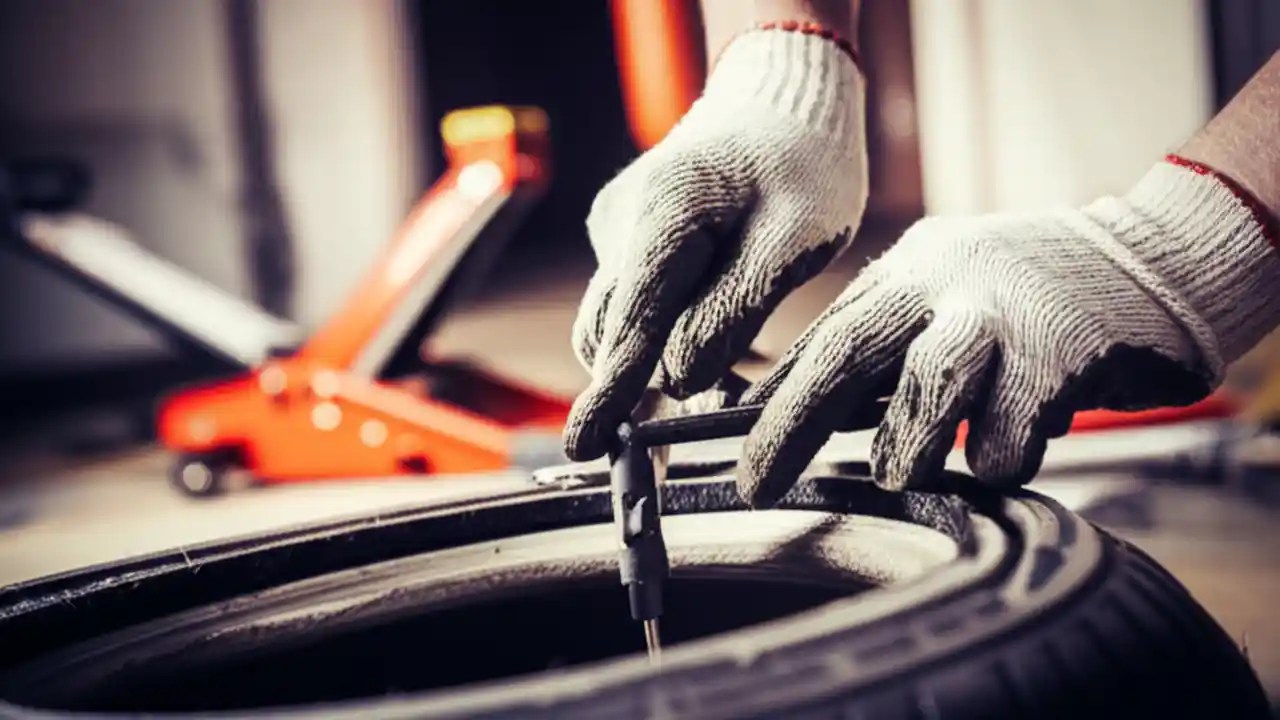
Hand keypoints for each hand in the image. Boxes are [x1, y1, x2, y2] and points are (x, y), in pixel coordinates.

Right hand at [564, 27, 867, 460]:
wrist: (781, 99)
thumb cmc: (803, 161)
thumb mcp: (796, 236)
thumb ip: (736, 308)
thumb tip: (680, 377)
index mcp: (664, 213)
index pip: (631, 319)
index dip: (613, 390)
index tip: (586, 447)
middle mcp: (622, 222)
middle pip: (610, 332)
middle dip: (638, 387)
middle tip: (676, 441)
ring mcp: (617, 230)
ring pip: (619, 322)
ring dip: (657, 360)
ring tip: (725, 379)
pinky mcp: (627, 239)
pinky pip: (636, 303)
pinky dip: (666, 330)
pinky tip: (717, 330)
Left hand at [739, 159, 1279, 506]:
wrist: (1157, 261)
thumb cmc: (1033, 300)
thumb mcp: (947, 297)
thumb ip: (890, 347)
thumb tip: (809, 415)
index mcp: (912, 266)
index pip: (825, 331)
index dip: (775, 392)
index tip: (735, 443)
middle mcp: (949, 277)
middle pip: (848, 350)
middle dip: (792, 424)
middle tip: (756, 483)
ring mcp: (1006, 310)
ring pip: (927, 387)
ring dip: (905, 447)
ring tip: (900, 472)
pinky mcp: (1065, 349)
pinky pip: (1010, 435)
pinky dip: (998, 461)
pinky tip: (1008, 453)